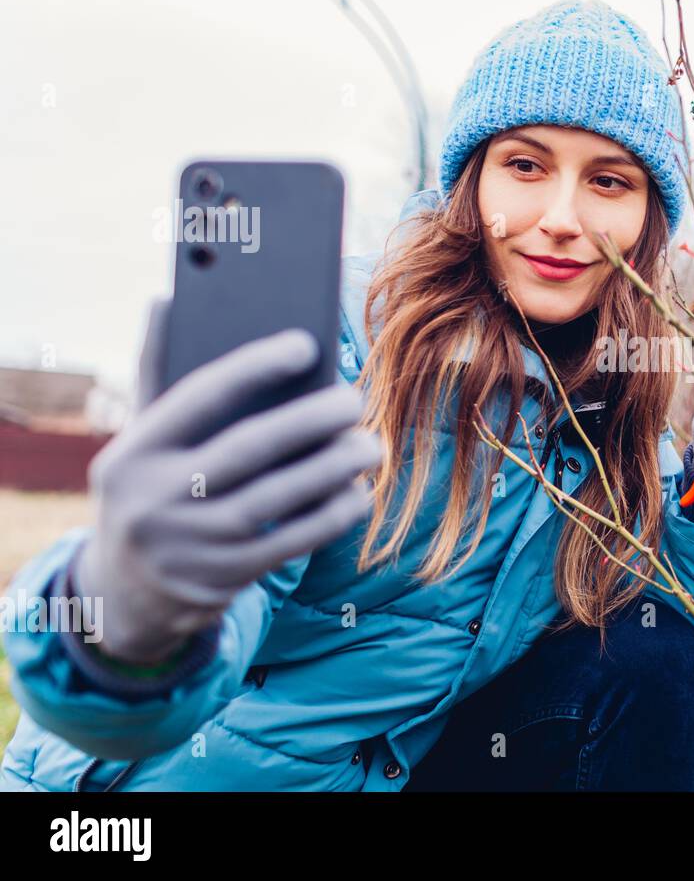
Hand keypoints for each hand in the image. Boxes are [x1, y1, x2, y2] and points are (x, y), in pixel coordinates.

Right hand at [72, 298, 382, 664]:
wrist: (125, 595)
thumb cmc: (149, 490)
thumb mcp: (138, 441)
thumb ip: (157, 374)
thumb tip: (166, 296)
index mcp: (132, 453)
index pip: (200, 396)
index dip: (256, 366)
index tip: (307, 345)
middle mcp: (156, 500)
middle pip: (252, 447)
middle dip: (313, 419)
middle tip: (356, 399)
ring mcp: (191, 545)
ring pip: (282, 497)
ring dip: (336, 467)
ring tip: (369, 444)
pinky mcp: (224, 580)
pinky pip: (294, 540)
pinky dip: (334, 513)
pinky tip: (358, 491)